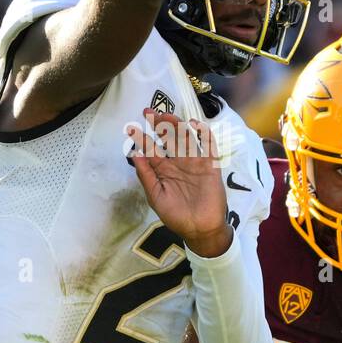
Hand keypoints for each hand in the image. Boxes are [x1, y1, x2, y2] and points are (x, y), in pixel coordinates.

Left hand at [125, 110, 229, 253]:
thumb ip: (146, 175)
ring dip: (176, 126)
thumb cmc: (176, 215)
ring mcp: (194, 163)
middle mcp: (178, 163)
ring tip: (166, 116)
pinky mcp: (210, 166)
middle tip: (149, 112)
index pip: (152, 150)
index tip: (131, 128)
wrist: (200, 229)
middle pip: (168, 138)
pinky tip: (195, 125)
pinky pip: (208, 147)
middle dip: (159, 125)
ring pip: (185, 138)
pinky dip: (203, 135)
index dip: (142, 139)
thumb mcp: (156, 196)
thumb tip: (134, 154)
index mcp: (163, 170)